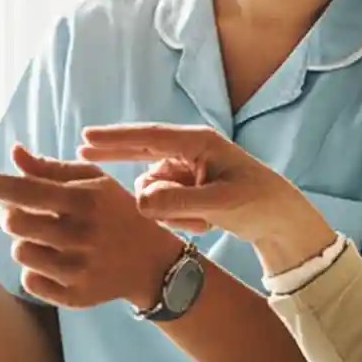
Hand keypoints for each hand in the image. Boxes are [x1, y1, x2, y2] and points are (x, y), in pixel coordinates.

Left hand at [0, 144, 184, 309]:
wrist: (152, 262)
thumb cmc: (116, 213)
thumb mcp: (93, 181)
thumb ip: (49, 168)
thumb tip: (14, 153)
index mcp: (84, 201)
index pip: (25, 191)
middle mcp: (81, 237)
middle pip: (14, 224)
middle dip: (5, 212)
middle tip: (11, 207)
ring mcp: (77, 270)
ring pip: (19, 252)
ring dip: (23, 240)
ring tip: (44, 235)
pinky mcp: (75, 296)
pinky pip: (30, 280)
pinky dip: (34, 268)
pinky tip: (53, 259)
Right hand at [78, 124, 336, 272]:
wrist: (280, 220)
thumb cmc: (257, 202)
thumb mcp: (219, 204)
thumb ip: (178, 202)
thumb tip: (140, 200)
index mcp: (198, 143)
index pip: (149, 137)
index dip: (116, 138)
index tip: (86, 137)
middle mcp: (189, 151)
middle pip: (140, 151)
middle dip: (115, 154)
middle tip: (80, 152)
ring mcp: (186, 171)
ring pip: (152, 189)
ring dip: (169, 210)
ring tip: (202, 223)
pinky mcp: (186, 188)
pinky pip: (164, 204)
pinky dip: (178, 218)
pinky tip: (204, 225)